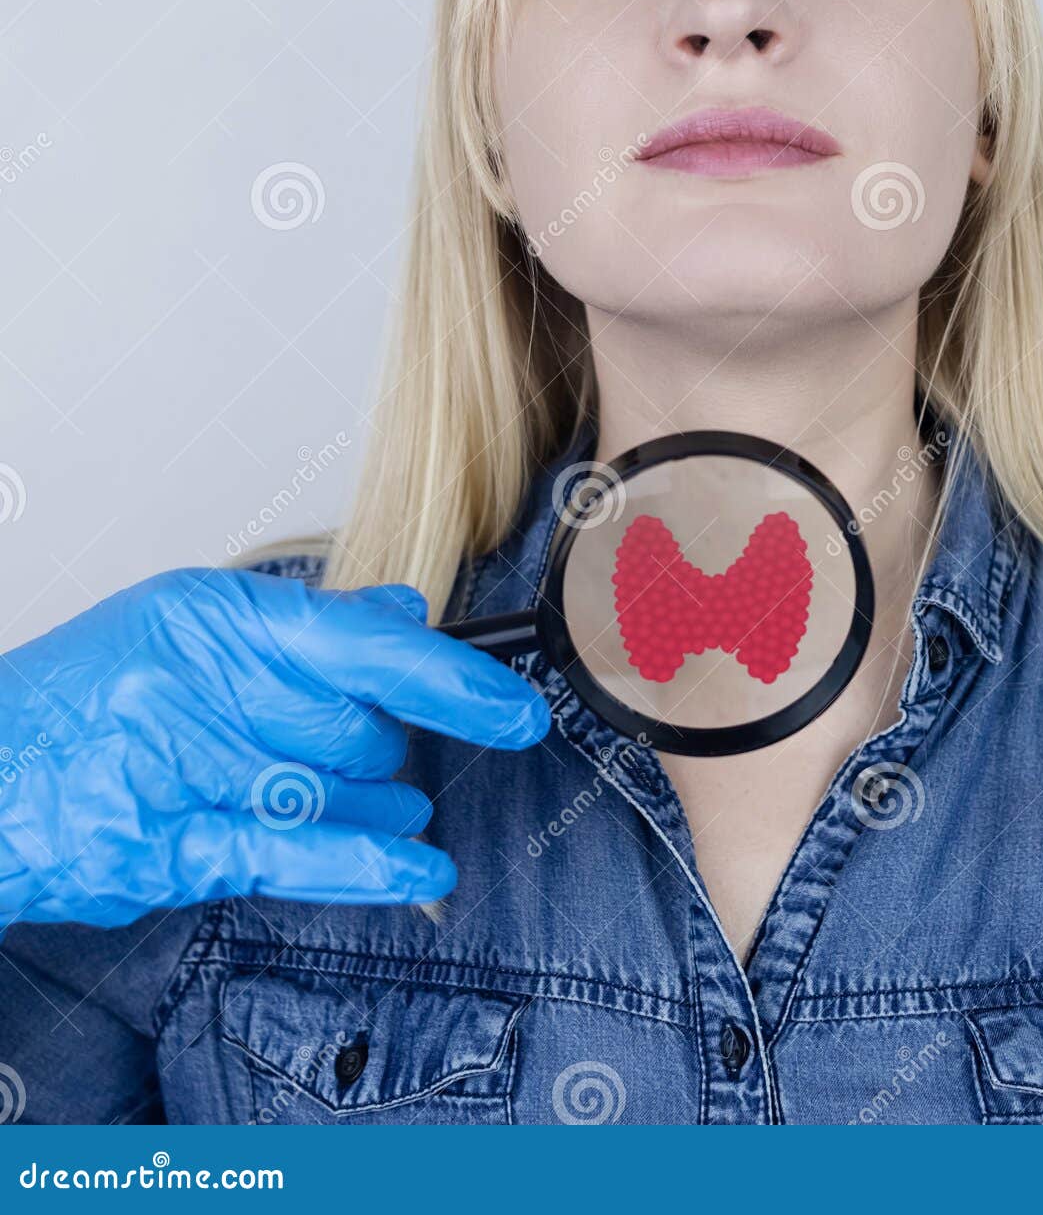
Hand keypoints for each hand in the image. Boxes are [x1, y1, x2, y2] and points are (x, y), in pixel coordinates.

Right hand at [0, 567, 548, 928]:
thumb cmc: (84, 700)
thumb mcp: (189, 628)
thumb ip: (309, 626)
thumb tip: (408, 614)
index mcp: (213, 615)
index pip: (366, 645)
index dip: (454, 681)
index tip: (518, 708)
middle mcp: (201, 683)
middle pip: (361, 729)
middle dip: (379, 748)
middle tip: (354, 749)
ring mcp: (180, 767)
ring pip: (338, 792)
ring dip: (373, 805)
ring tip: (380, 808)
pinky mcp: (163, 846)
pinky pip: (291, 854)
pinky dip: (366, 865)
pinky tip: (422, 869)